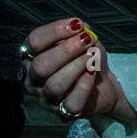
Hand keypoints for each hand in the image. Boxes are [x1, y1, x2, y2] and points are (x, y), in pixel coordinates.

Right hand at [20, 17, 134, 124]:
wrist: (103, 85)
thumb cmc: (87, 58)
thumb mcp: (85, 40)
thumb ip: (79, 32)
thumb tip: (79, 27)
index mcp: (32, 56)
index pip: (33, 42)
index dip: (54, 31)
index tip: (77, 24)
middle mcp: (34, 78)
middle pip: (40, 66)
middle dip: (66, 51)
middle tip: (87, 40)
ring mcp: (46, 98)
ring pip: (54, 85)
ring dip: (76, 67)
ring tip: (91, 57)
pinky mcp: (63, 113)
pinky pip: (70, 103)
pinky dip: (84, 86)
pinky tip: (93, 74)